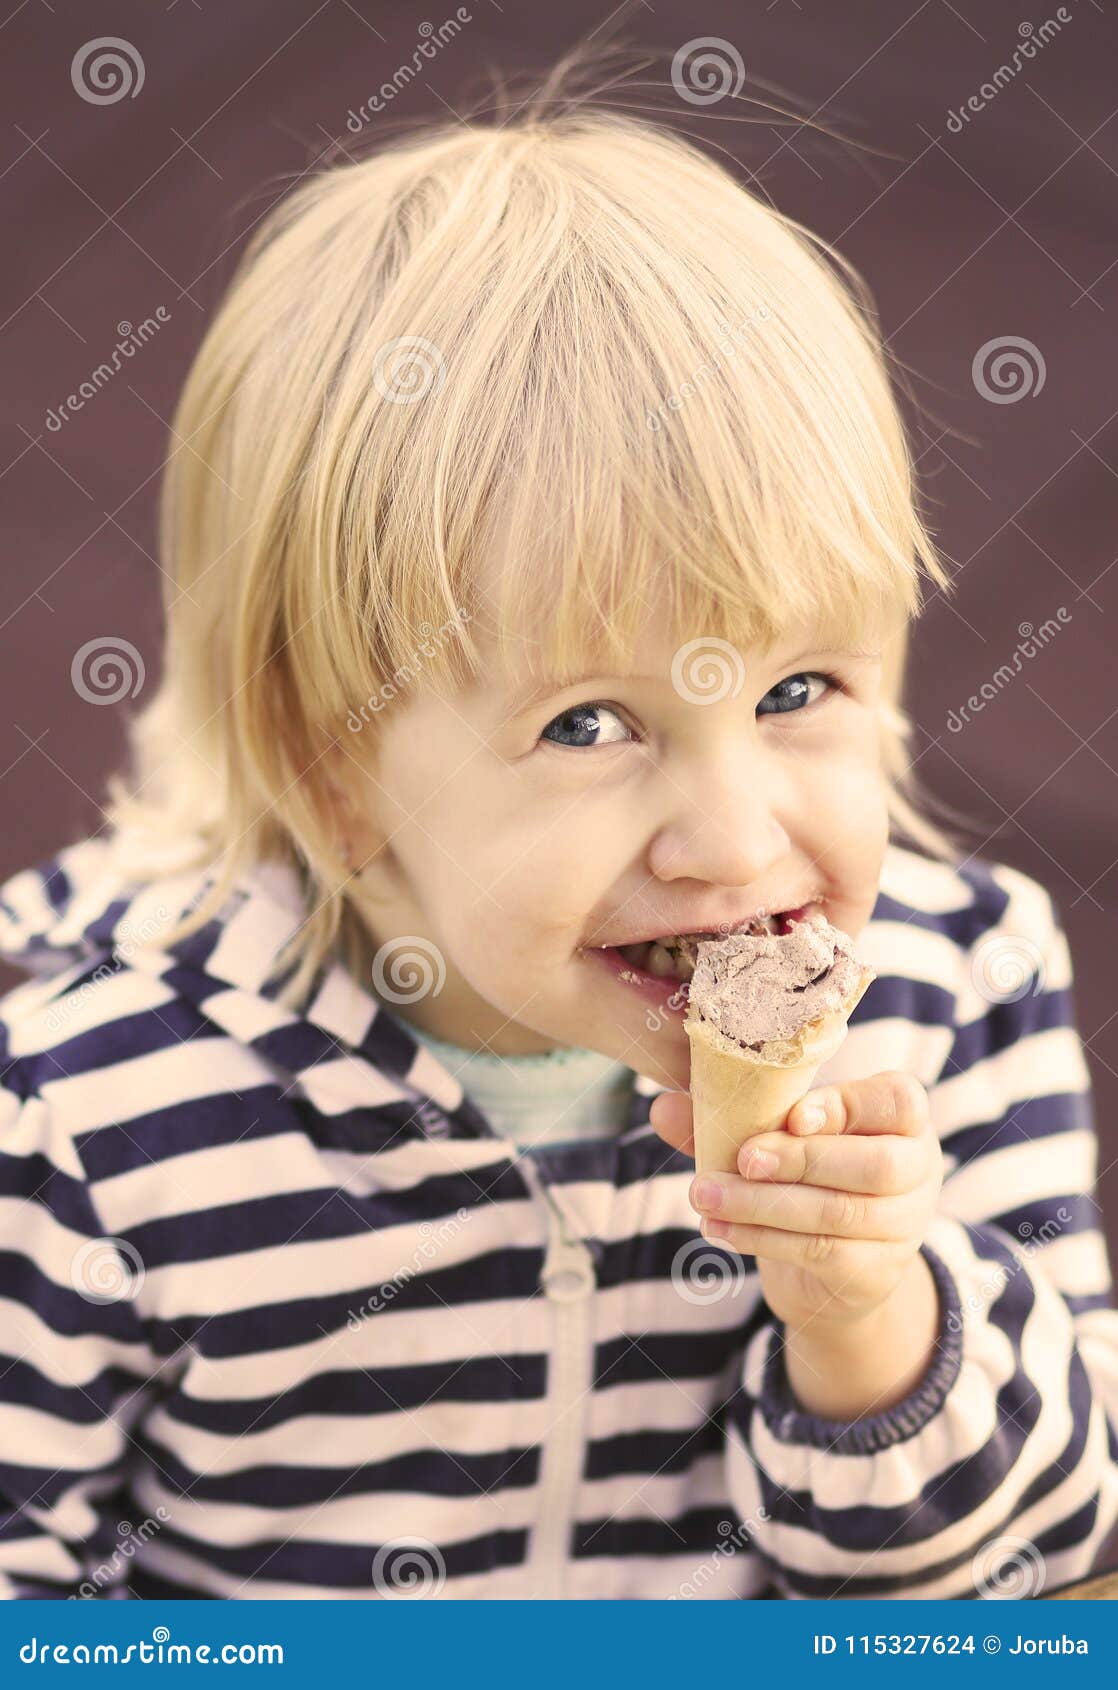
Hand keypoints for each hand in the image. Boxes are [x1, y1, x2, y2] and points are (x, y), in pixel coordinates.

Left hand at [649, 1072, 943, 1333]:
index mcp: (901, 1117)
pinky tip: (720, 1227)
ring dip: (762, 1204)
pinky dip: (761, 1239)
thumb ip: (730, 1119)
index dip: (847, 1107)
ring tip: (703, 1195)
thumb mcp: (780, 1137)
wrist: (835, 1266)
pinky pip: (818, 1253)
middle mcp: (916, 1168)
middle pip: (873, 1165)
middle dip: (801, 1160)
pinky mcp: (875, 1271)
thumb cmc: (807, 1174)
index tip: (793, 1116)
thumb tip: (661, 1109)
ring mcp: (902, 1225)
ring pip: (836, 1214)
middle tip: (742, 1159)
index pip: (895, 1102)